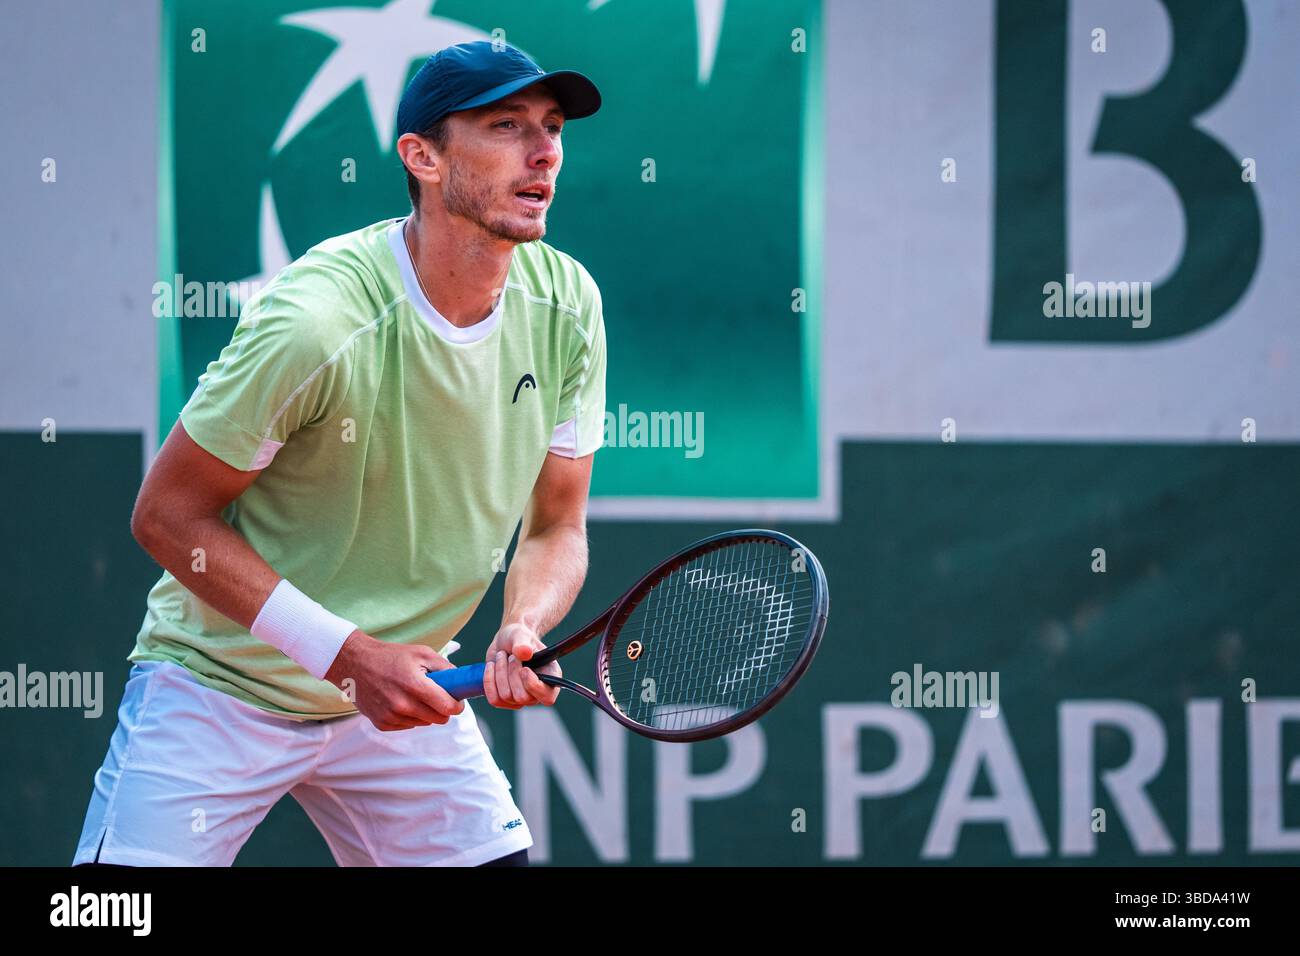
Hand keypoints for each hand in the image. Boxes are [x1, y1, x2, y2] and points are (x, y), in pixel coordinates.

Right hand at [324, 630, 464, 730]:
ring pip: (424, 723)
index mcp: (415, 685)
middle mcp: (402, 705)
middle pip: (439, 719)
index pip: (448, 708)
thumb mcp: (421, 653)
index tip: (457, 700)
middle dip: (442, 708)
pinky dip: (410, 716)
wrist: (355, 664)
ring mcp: (391, 716)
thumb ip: (445, 667)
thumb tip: (461, 681)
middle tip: (436, 695)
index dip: (457, 705)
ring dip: (425, 712)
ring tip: (413, 694)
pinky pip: (408, 725)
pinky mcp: (382, 724)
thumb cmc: (391, 656)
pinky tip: (401, 700)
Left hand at [484, 622, 561, 709]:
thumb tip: (524, 652)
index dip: (533, 685)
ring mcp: (520, 700)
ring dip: (500, 672)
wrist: (506, 641)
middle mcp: (537, 693)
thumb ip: (523, 643)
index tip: (524, 669)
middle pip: (521, 697)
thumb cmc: (519, 638)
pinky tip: (491, 666)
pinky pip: (494, 699)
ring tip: (502, 656)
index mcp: (551, 679)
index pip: (547, 697)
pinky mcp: (504, 701)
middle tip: (512, 656)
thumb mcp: (522, 636)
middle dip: (512, 672)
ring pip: (505, 696)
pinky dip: (489, 680)